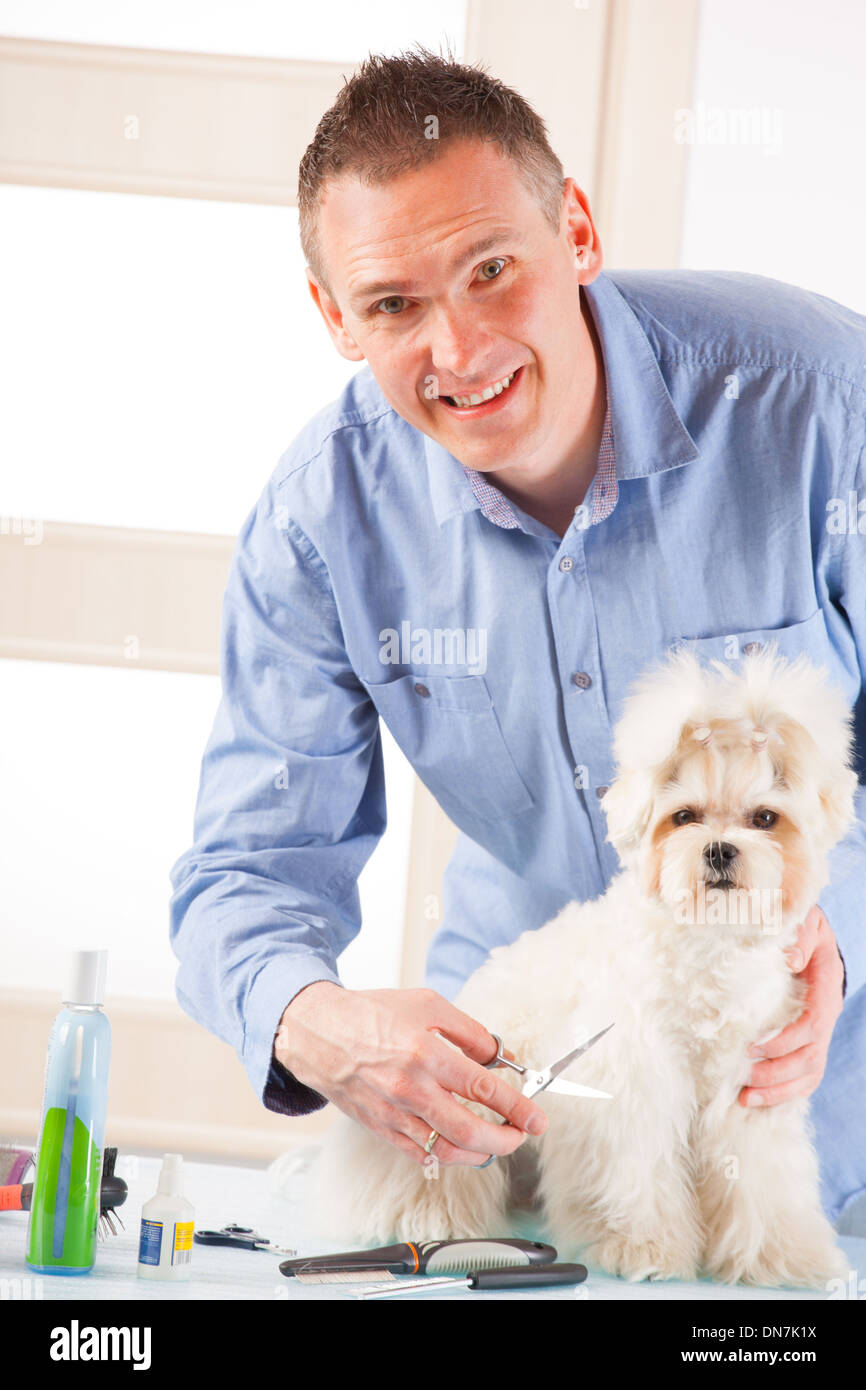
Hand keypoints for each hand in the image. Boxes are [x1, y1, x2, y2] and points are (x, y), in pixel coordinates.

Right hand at [273, 982, 547, 1164]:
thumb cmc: (373, 1014)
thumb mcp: (427, 1004)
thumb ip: (469, 1032)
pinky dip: (446, 1156)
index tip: (538, 1118)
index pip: (483, 1090)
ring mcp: (394, 1114)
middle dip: (506, 1139)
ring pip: (447, 1150)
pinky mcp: (380, 1128)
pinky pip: (419, 1155)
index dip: (517, 1108)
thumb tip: (500, 1057)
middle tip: (523, 1134)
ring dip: (480, 1153)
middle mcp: (411, 1089)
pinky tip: (460, 1147)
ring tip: (496, 1143)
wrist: (319, 1033)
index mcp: (425, 1053)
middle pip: (471, 1131)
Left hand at [739, 905, 843, 1108]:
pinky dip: (784, 1092)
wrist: (812, 936)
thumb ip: (800, 937)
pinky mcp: (809, 1042)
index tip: (752, 1047)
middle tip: (742, 1079)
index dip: (784, 1040)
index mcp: (826, 990)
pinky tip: (759, 1100)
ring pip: (809, 1074)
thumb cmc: (802, 929)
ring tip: (745, 1100)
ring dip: (778, 1090)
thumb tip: (790, 959)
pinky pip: (805, 1076)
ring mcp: (820, 1033)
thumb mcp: (805, 922)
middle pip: (810, 1057)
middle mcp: (827, 1016)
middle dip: (776, 1073)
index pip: (812, 1025)